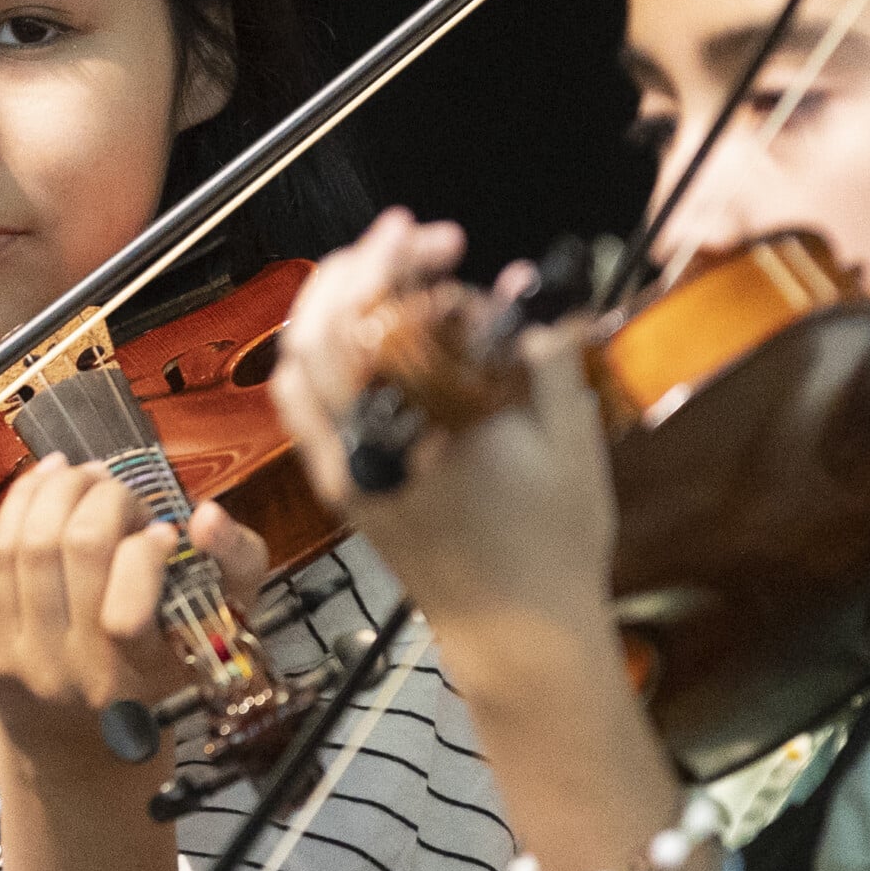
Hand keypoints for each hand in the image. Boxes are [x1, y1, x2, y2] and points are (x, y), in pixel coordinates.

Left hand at [0, 454, 266, 766]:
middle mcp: (79, 675)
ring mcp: (27, 659)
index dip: (148, 552)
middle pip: (80, 548)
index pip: (129, 611)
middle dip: (106, 497)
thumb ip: (237, 564)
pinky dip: (22, 503)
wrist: (82, 742)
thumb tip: (206, 516)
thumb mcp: (222, 628)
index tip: (164, 533)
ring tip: (84, 476)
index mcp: (143, 678)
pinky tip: (45, 480)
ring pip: (32, 542)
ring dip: (61, 489)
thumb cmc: (163, 671)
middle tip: (122, 492)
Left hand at [273, 208, 619, 656]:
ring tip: (377, 272)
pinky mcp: (342, 484)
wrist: (517, 634)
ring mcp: (346, 465)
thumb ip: (544, 353)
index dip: (396, 259)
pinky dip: (313, 354)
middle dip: (363, 265)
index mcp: (429, 424)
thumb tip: (524, 284)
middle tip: (409, 239)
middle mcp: (371, 443)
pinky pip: (299, 406)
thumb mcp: (571, 441)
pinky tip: (352, 334)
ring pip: (298, 360)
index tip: (429, 236)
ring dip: (331, 301)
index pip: (380, 316)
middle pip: (326, 325)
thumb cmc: (550, 548)